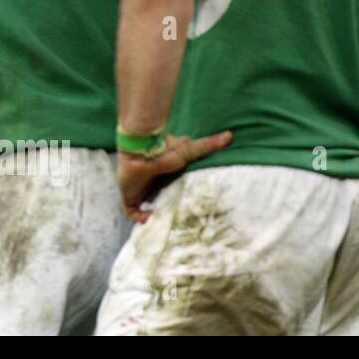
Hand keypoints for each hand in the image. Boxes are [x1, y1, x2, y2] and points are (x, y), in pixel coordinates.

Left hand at [116, 130, 232, 222]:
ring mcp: (139, 191)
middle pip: (159, 201)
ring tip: (166, 222)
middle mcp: (153, 184)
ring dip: (155, 216)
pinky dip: (141, 218)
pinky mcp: (129, 197)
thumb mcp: (190, 150)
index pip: (171, 191)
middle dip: (167, 211)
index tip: (188, 210)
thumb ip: (208, 144)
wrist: (140, 153)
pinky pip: (133, 213)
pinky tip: (151, 217)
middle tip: (179, 220)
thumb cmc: (163, 151)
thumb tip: (230, 135)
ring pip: (147, 208)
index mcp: (165, 176)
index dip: (177, 201)